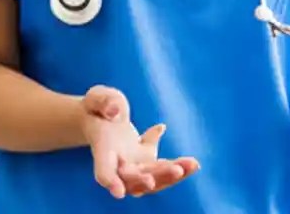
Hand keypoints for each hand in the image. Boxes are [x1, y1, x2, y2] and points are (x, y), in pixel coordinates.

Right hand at [80, 85, 199, 198]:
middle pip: (133, 179)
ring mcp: (132, 164)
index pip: (104, 170)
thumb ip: (104, 101)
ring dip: (170, 175)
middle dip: (155, 177)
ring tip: (192, 165)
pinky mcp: (145, 160)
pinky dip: (175, 166)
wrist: (102, 116)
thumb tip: (115, 112)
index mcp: (102, 148)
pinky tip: (191, 162)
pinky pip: (161, 167)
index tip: (120, 192)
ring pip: (150, 178)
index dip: (111, 181)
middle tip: (176, 170)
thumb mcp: (97, 97)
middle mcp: (117, 163)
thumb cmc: (96, 105)